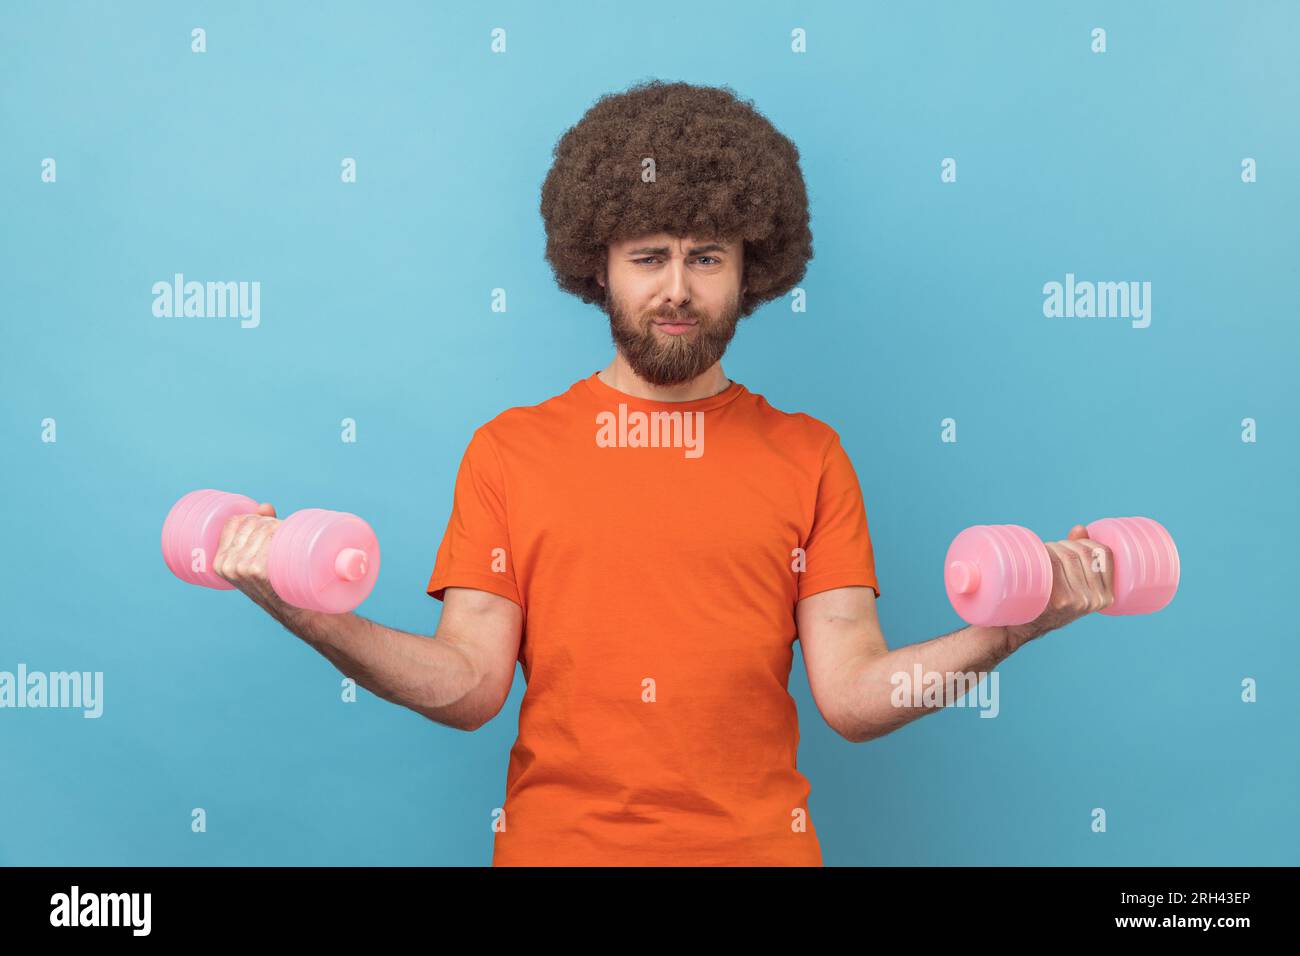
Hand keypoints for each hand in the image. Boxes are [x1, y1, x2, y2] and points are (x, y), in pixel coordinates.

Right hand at [212, 503, 288, 614]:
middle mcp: (227, 565)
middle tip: (284, 535)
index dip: (253, 517)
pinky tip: (289, 538)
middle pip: (251, 523)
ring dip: (280, 526)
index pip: (233, 522)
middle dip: (270, 522)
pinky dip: (282, 531)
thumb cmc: (276, 581)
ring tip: (289, 539)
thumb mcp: (258, 559)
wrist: (294, 609)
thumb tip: (265, 507)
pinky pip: (270, 537)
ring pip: (263, 528)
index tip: (267, 525)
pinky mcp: (258, 570)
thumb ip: (260, 530)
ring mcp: (242, 568)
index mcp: (220, 562)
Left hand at [1003, 525, 1114, 648]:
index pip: (1104, 554)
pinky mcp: (1061, 599)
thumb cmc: (1043, 601)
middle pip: (1083, 552)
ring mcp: (1078, 600)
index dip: (1086, 542)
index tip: (1069, 545)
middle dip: (1063, 544)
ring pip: (1068, 555)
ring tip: (1040, 558)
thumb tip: (1079, 528)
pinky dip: (1044, 554)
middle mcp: (1095, 600)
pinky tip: (1037, 560)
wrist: (1015, 627)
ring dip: (1051, 548)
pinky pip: (1055, 563)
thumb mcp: (1070, 585)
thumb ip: (1079, 557)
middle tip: (1048, 553)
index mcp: (1105, 596)